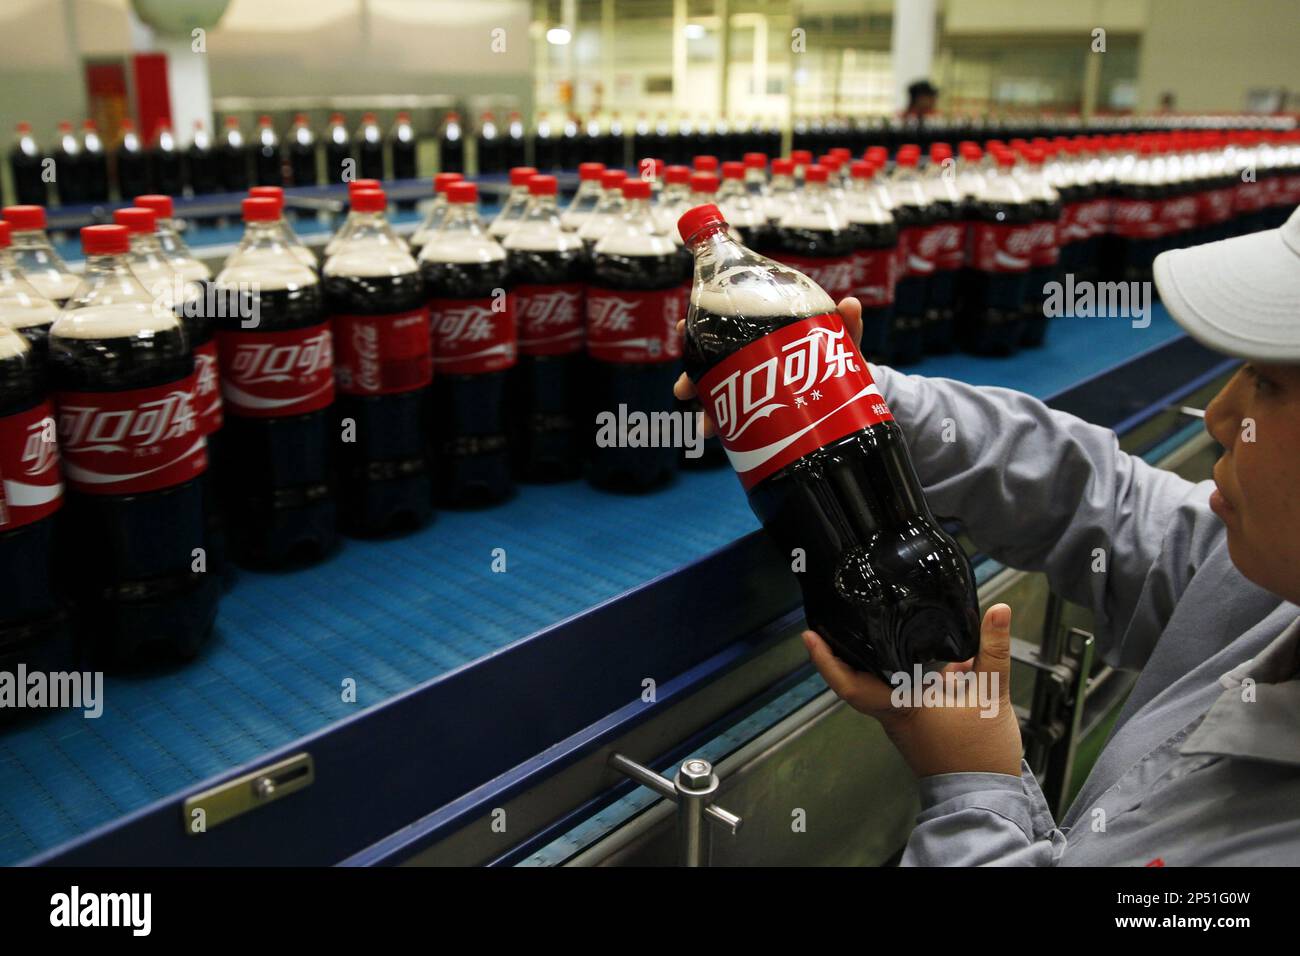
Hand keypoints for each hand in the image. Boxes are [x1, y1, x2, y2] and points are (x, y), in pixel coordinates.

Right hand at [674, 296, 865, 438]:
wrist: (847, 391)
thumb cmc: (835, 357)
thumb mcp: (840, 340)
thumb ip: (845, 326)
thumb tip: (852, 303)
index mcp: (762, 335)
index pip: (725, 325)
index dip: (700, 324)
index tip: (683, 324)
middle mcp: (749, 360)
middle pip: (712, 364)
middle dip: (692, 376)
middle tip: (682, 390)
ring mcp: (751, 387)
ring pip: (718, 393)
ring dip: (705, 409)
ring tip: (704, 428)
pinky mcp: (758, 412)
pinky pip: (734, 418)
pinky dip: (722, 428)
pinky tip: (716, 437)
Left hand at [804, 604, 1023, 778]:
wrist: (986, 800)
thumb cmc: (981, 754)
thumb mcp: (992, 695)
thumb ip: (994, 650)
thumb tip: (1000, 611)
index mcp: (902, 706)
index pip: (850, 684)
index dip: (826, 660)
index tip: (810, 636)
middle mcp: (894, 716)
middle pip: (860, 678)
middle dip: (849, 650)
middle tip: (839, 621)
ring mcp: (904, 725)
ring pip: (885, 686)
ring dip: (885, 661)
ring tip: (887, 627)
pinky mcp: (917, 729)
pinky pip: (907, 696)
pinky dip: (916, 677)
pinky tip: (949, 664)